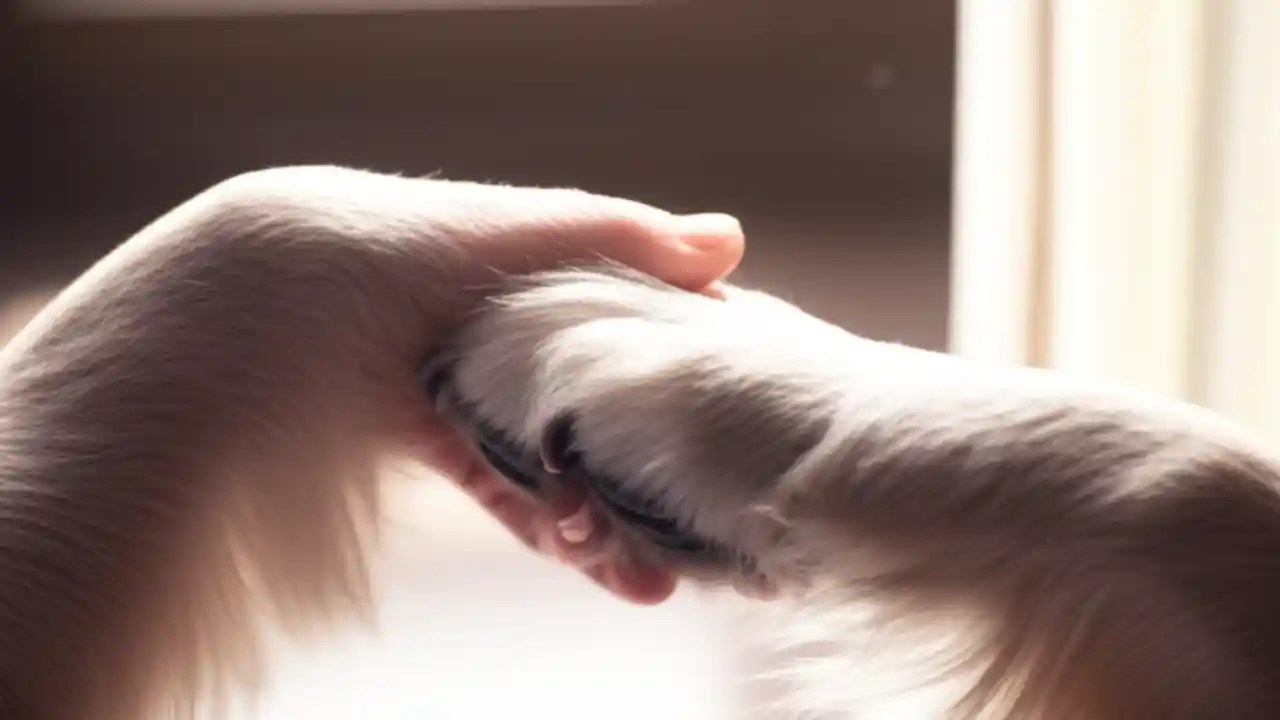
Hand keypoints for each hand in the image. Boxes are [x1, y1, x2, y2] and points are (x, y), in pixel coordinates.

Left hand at [402, 186, 742, 603]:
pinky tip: (607, 571)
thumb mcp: (518, 233)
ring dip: (616, 524)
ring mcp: (492, 397)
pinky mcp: (451, 448)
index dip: (694, 374)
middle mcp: (529, 337)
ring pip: (571, 469)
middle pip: (613, 411)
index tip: (745, 419)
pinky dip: (559, 535)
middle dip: (663, 469)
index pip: (645, 327)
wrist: (276, 305)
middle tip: (712, 523)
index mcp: (552, 277)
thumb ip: (623, 237)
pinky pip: (515, 500)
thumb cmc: (400, 247)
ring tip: (659, 572)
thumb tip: (731, 244)